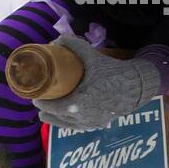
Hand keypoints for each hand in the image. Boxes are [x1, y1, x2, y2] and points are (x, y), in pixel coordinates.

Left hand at [32, 35, 160, 130]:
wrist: (134, 86)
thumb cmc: (112, 71)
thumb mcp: (92, 56)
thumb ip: (74, 46)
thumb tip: (55, 40)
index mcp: (77, 103)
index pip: (50, 107)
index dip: (40, 103)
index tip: (34, 96)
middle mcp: (81, 117)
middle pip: (54, 117)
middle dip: (45, 110)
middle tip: (40, 100)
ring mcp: (89, 123)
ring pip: (64, 125)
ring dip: (54, 118)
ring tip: (45, 112)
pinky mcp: (96, 125)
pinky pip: (76, 127)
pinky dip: (67, 123)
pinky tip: (62, 119)